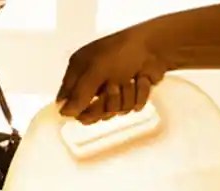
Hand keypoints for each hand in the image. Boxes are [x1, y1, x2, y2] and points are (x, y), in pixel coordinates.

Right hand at [57, 26, 172, 123]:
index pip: (68, 99)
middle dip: (106, 103)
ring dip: (125, 97)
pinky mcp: (131, 93)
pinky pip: (131, 106)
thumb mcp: (96, 71)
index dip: (77, 109)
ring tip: (130, 79)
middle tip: (114, 89)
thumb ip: (79, 94)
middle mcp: (93, 80)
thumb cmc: (122, 53)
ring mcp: (113, 88)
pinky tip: (141, 79)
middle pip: (92, 111)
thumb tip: (63, 113)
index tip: (85, 114)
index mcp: (80, 69)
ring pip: (114, 110)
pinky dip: (139, 94)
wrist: (156, 46)